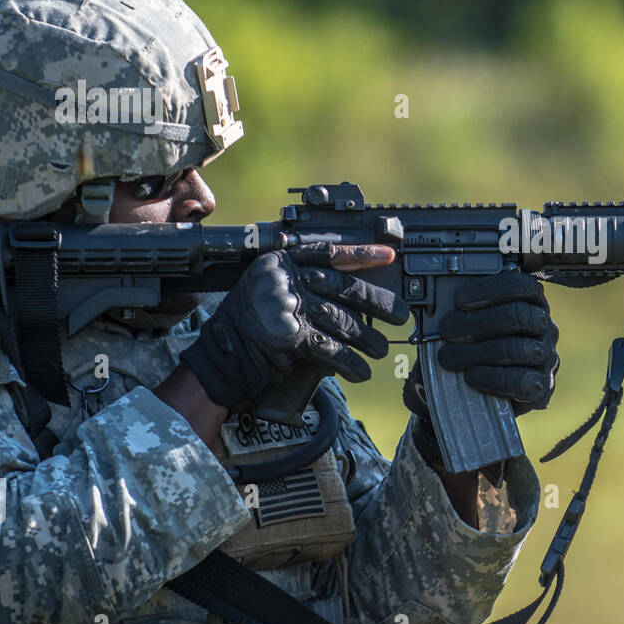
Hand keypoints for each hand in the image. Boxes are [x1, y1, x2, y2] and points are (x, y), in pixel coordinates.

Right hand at [183, 243, 407, 410]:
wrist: (224, 355)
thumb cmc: (253, 322)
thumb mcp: (276, 291)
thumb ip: (307, 283)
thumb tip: (356, 289)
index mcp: (282, 262)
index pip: (328, 251)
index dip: (360, 254)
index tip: (388, 256)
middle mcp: (287, 280)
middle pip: (343, 286)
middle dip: (376, 302)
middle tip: (399, 314)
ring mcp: (289, 307)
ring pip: (342, 318)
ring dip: (367, 337)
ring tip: (381, 349)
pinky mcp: (292, 336)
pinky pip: (330, 347)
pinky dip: (349, 362)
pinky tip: (362, 371)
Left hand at [403, 271, 558, 420]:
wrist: (484, 390)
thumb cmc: (477, 347)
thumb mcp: (470, 324)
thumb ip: (462, 311)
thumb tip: (437, 304)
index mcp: (531, 302)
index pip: (521, 286)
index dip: (490, 290)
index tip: (459, 300)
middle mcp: (544, 326)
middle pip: (519, 316)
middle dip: (477, 323)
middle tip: (446, 330)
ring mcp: (546, 356)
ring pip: (517, 348)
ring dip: (477, 352)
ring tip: (448, 358)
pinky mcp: (542, 385)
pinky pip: (522, 380)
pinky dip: (492, 378)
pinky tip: (471, 376)